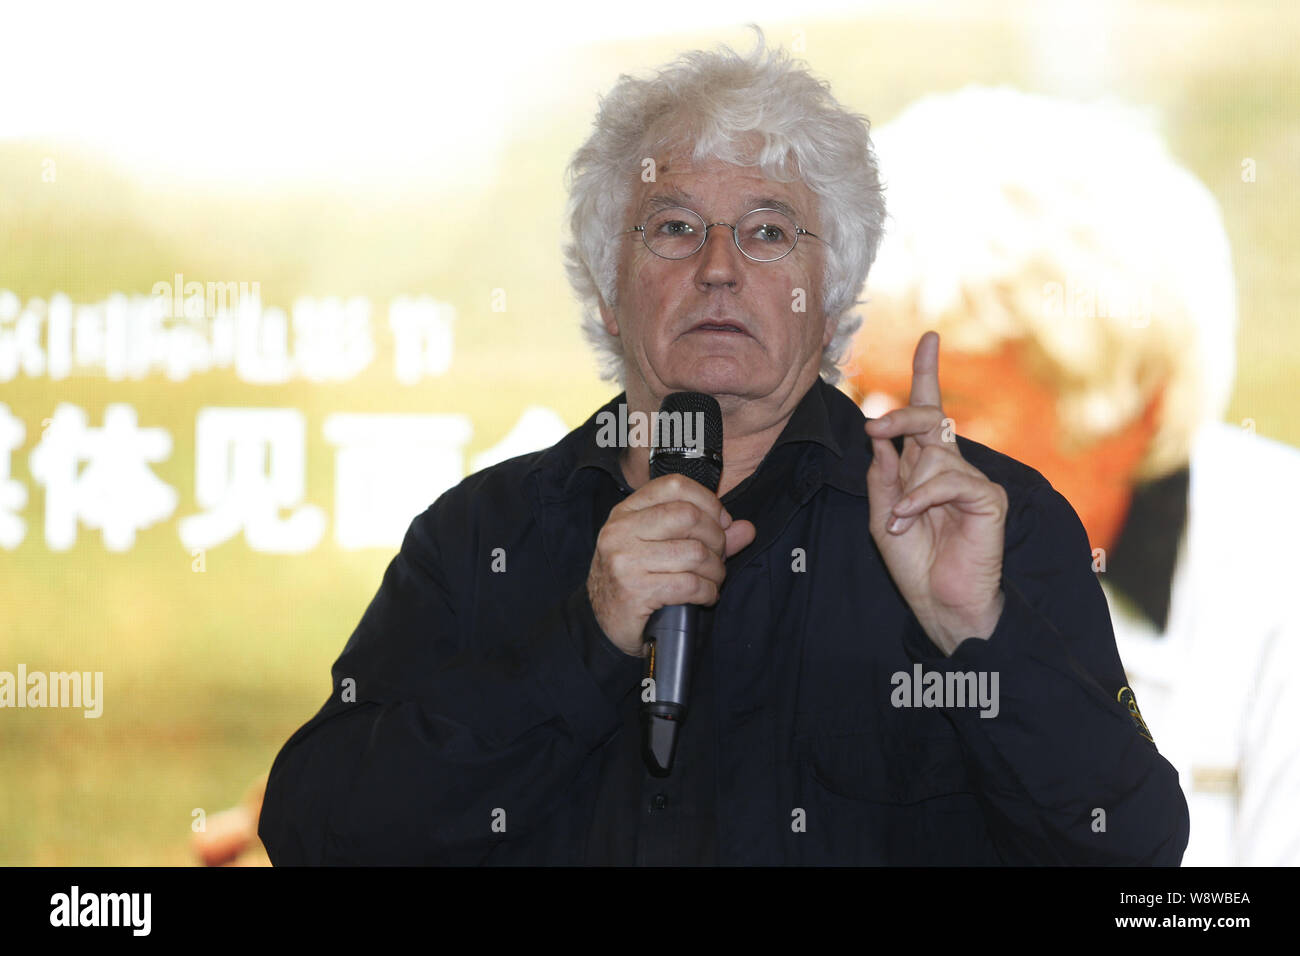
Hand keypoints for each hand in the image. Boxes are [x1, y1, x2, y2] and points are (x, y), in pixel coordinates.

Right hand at [587, 474, 756, 656]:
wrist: (603, 625)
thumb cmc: (635, 581)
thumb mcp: (662, 549)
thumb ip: (706, 535)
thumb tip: (746, 528)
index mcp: (626, 512)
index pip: (675, 486)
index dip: (708, 502)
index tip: (721, 524)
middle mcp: (621, 530)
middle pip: (688, 516)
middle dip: (716, 539)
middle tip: (717, 557)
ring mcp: (624, 560)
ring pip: (693, 553)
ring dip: (715, 570)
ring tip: (713, 580)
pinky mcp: (633, 591)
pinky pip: (689, 585)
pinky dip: (707, 592)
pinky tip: (706, 597)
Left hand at [865, 331, 1007, 655]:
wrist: (940, 604)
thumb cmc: (914, 563)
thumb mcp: (881, 516)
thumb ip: (882, 476)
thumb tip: (880, 437)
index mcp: (926, 467)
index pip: (927, 412)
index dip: (927, 373)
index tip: (929, 338)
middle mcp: (951, 468)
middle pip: (930, 417)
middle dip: (900, 416)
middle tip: (874, 428)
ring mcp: (973, 481)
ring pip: (934, 456)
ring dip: (906, 490)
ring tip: (900, 522)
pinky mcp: (988, 499)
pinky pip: (947, 482)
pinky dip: (919, 501)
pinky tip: (908, 522)